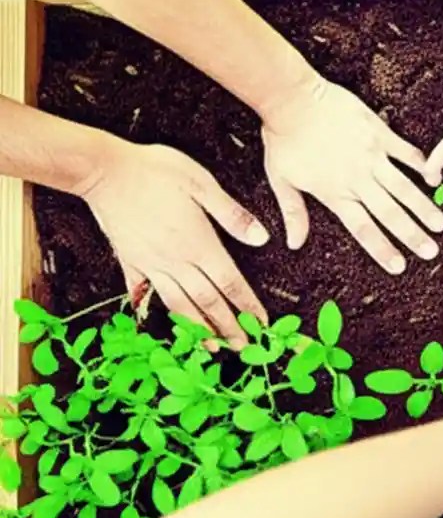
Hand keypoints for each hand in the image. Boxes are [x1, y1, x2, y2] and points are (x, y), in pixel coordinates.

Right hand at [81, 144, 267, 347]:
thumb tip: (261, 238)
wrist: (105, 170)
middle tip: (243, 347)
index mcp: (199, 243)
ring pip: (179, 305)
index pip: (230, 283)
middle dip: (228, 328)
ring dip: (197, 328)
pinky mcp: (130, 261)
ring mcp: (151, 264)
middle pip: (208, 302)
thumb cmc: (154, 172)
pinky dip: (152, 310)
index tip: (260, 323)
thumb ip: (233, 215)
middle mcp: (176, 260)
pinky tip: (157, 320)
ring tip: (210, 347)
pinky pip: (142, 293)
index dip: (247, 306)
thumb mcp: (202, 184)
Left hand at [262, 78, 442, 273]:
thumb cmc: (284, 137)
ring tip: (440, 224)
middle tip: (431, 251)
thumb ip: (293, 212)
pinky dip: (422, 165)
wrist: (292, 99)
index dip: (383, 249)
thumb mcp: (281, 179)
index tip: (399, 266)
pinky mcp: (379, 134)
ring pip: (403, 188)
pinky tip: (434, 178)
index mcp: (335, 193)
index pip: (363, 229)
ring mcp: (372, 156)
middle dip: (413, 235)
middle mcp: (357, 179)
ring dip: (423, 208)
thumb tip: (294, 242)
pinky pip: (406, 152)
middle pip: (390, 213)